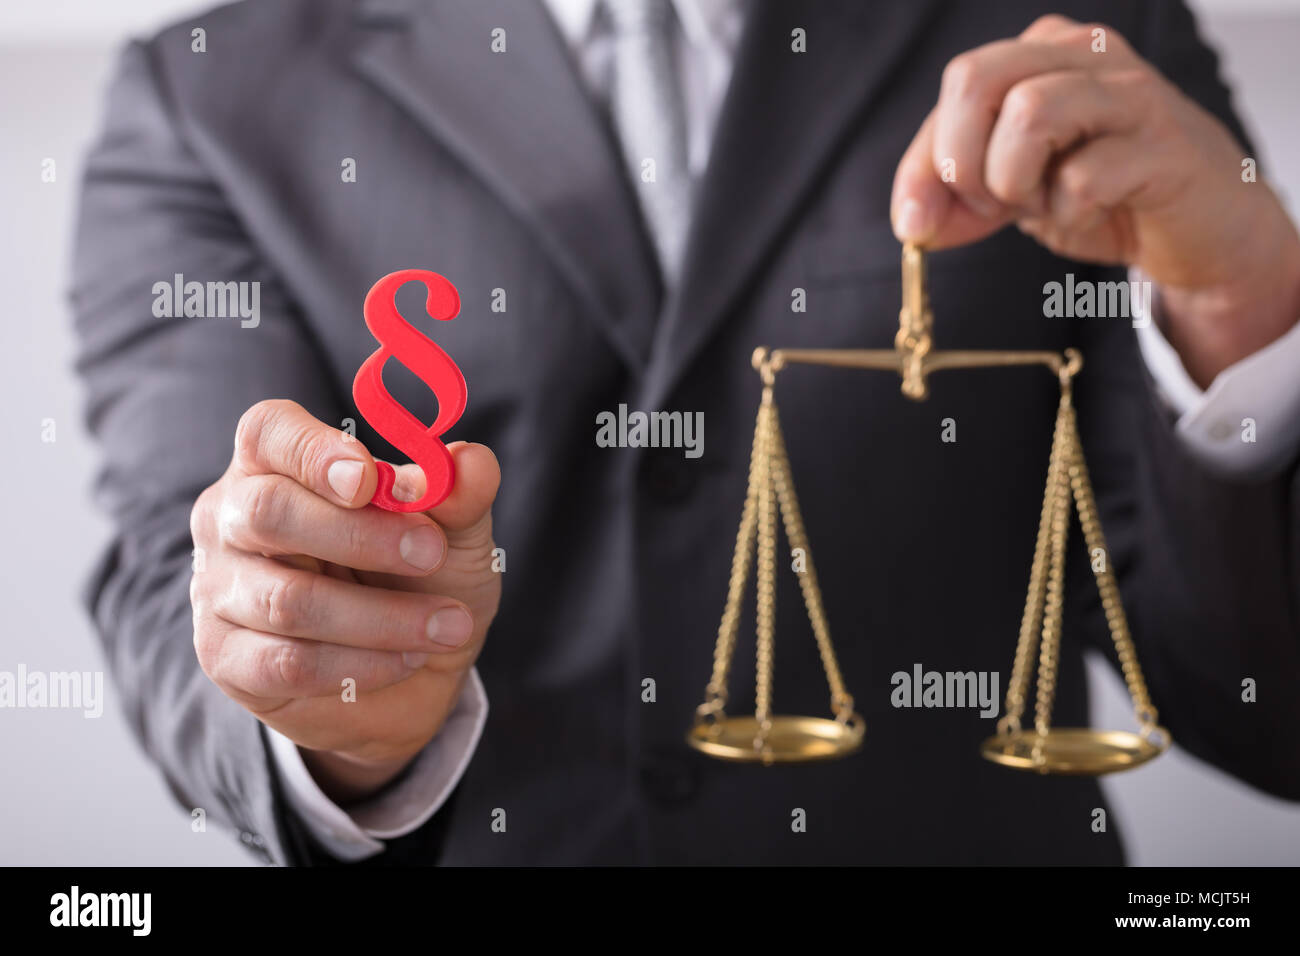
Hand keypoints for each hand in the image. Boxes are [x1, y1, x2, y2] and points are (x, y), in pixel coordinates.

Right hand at [189, 399, 500, 802]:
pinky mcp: (226, 657)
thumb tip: (470, 461)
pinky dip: (362, 663)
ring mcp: (219, 588)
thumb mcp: (454, 532)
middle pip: (268, 512)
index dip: (313, 450)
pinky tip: (409, 657)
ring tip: (448, 624)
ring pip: (289, 600)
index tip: (369, 478)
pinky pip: (288, 662)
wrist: (413, 672)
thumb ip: (460, 493)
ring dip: (383, 617)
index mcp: (277, 462)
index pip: (269, 432)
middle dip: (360, 536)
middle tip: (431, 553)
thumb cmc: (418, 577)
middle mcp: (232, 516)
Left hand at [891, 14, 1299, 386]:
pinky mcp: (1163, 146)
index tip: (923, 222)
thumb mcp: (1009, 192)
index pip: (958, 85)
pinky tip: (1087, 211)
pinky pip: (1083, 176)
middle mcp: (1084, 55)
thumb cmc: (1102, 192)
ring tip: (1038, 204)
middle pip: (977, 78)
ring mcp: (1128, 95)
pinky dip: (1066, 212)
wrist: (1199, 229)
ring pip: (1029, 112)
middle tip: (991, 204)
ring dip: (1013, 181)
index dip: (925, 164)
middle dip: (962, 161)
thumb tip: (911, 223)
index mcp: (1041, 52)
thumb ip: (953, 197)